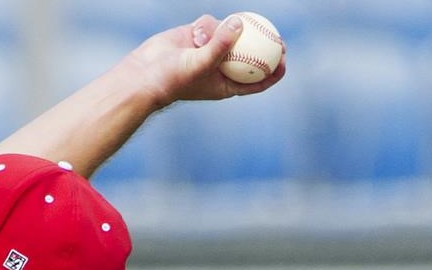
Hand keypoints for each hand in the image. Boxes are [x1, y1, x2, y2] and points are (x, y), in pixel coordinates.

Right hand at [127, 13, 286, 109]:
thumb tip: (239, 23)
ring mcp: (210, 50)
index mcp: (227, 84)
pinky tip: (195, 33)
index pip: (257, 80)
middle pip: (250, 54)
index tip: (284, 61)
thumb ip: (221, 44)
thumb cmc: (175, 77)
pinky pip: (211, 24)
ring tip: (209, 35)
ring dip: (221, 32)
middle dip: (264, 44)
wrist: (146, 73)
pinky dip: (205, 26)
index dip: (274, 71)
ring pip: (229, 33)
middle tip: (276, 36)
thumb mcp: (202, 63)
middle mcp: (221, 67)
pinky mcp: (197, 36)